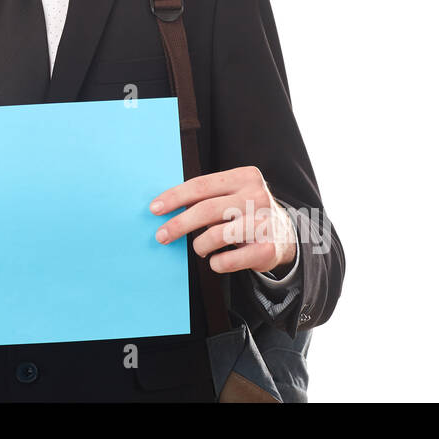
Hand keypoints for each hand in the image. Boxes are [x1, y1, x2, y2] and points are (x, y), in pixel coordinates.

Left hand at [149, 165, 295, 273]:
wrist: (284, 236)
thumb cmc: (245, 212)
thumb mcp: (231, 195)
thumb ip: (205, 196)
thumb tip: (164, 205)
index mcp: (245, 177)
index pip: (201, 185)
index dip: (175, 197)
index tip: (155, 208)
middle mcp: (257, 196)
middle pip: (206, 210)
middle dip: (178, 224)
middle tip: (162, 235)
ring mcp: (265, 223)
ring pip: (215, 236)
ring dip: (200, 245)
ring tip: (200, 248)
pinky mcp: (268, 249)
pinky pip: (228, 260)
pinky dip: (215, 262)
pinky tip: (215, 259)